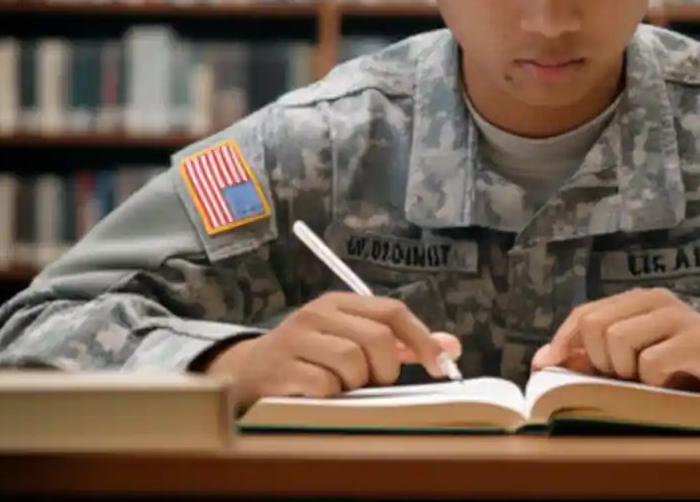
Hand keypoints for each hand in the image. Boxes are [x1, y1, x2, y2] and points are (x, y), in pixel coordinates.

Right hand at [200, 292, 461, 412]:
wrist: (248, 375)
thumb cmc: (313, 359)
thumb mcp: (353, 341)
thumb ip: (401, 344)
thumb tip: (451, 346)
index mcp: (338, 303)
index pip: (391, 311)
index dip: (421, 338)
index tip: (439, 366)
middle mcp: (316, 314)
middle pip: (376, 338)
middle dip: (385, 368)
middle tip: (373, 380)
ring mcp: (295, 340)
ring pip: (352, 362)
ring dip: (355, 384)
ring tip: (340, 386)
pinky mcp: (279, 369)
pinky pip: (326, 387)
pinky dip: (331, 397)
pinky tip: (318, 395)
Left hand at [530, 288, 699, 394]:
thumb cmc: (684, 368)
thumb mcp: (634, 361)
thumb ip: (593, 357)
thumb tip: (543, 358)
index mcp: (637, 302)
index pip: (585, 313)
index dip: (563, 340)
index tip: (547, 365)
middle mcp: (655, 301)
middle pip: (595, 325)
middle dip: (601, 360)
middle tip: (628, 376)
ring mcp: (677, 317)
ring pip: (618, 341)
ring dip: (629, 372)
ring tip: (654, 378)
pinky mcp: (696, 340)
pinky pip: (650, 363)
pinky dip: (655, 382)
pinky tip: (675, 382)